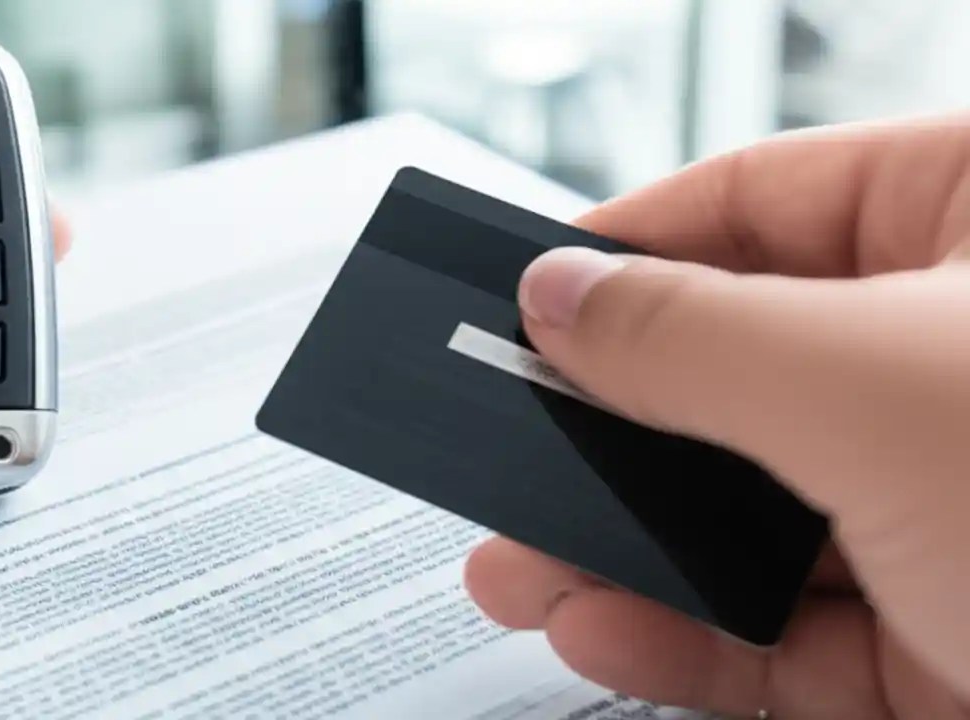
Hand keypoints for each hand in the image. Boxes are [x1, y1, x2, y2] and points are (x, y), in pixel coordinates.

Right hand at [464, 116, 969, 718]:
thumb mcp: (877, 389)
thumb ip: (692, 334)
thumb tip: (560, 294)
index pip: (763, 204)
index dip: (629, 248)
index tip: (524, 295)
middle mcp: (961, 366)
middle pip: (735, 374)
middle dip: (610, 428)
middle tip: (508, 447)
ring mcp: (953, 509)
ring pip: (749, 517)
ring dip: (628, 552)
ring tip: (520, 567)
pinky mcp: (946, 637)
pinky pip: (785, 629)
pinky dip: (691, 640)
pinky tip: (606, 631)